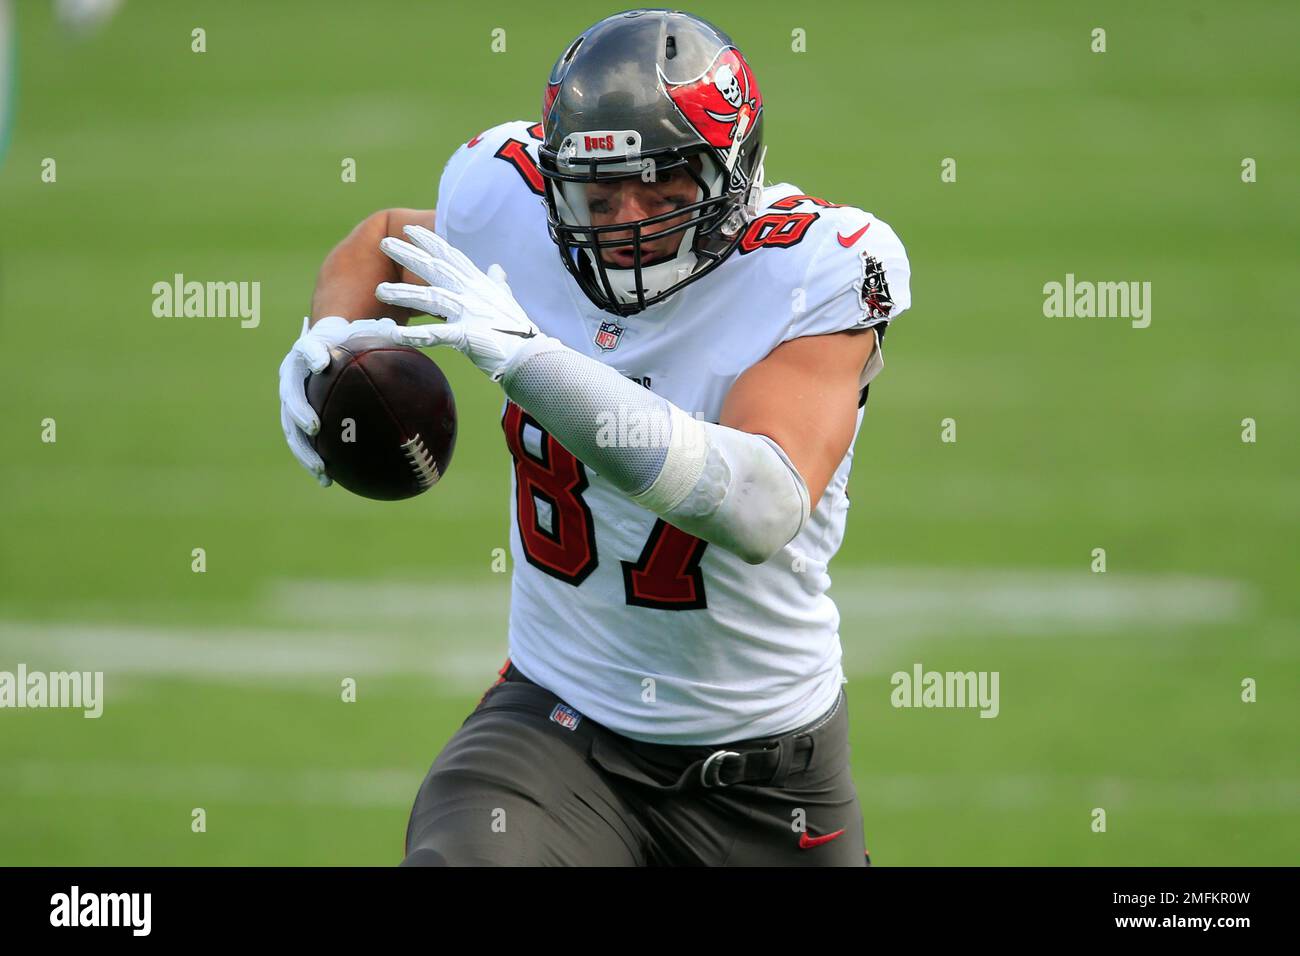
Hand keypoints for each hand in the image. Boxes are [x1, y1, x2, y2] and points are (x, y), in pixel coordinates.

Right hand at [278, 314, 401, 484]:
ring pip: (291, 428)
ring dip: (304, 449)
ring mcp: (291, 399)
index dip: (312, 355)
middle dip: (301, 413)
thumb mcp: (363, 332)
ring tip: (320, 468)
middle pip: (291, 396)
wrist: (321, 346)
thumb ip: (379, 331)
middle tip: (315, 428)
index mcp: (306, 351)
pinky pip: (303, 442)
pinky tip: (329, 481)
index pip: (307, 350)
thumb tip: (400, 329)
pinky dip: (314, 461)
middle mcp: (292, 375)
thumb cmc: (346, 338)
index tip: (321, 364)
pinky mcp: (295, 418)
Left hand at [375, 225, 549, 381]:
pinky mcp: (466, 336)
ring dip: (403, 294)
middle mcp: (471, 293)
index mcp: (478, 284)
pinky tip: (396, 334)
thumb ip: (498, 282)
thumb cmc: (517, 329)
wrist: (529, 354)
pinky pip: (436, 334)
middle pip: (435, 269)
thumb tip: (498, 268)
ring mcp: (468, 313)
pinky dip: (416, 335)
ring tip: (380, 291)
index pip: (450, 256)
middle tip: (385, 243)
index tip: (409, 230)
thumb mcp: (506, 299)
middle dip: (409, 254)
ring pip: (430, 298)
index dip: (430, 241)